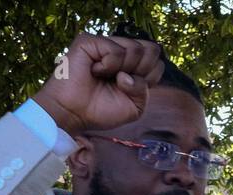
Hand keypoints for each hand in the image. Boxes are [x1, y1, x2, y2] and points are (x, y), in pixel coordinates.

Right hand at [33, 32, 165, 136]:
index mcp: (132, 65)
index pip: (158, 61)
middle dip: (141, 72)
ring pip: (136, 48)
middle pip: (152, 50)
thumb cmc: (101, 111)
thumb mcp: (135, 107)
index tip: (131, 89)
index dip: (150, 78)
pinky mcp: (89, 41)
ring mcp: (105, 44)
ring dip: (124, 70)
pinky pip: (115, 49)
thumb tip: (128, 73)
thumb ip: (144, 90)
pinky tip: (95, 71)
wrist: (75, 114)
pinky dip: (109, 66)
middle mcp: (120, 51)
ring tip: (105, 76)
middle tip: (119, 82)